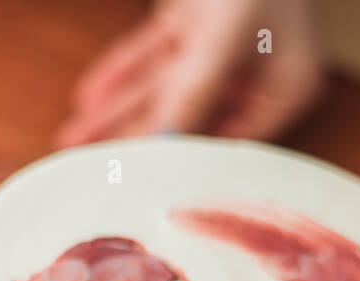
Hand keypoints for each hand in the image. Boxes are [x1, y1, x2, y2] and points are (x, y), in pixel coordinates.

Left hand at [56, 0, 324, 145]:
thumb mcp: (224, 41)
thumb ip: (195, 96)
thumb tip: (164, 144)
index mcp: (285, 90)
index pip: (223, 142)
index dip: (178, 159)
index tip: (137, 178)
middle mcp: (255, 75)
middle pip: (185, 119)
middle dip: (133, 139)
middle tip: (89, 165)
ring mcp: (223, 49)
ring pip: (162, 91)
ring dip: (116, 112)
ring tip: (74, 138)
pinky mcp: (195, 24)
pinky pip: (153, 58)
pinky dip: (122, 74)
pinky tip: (90, 99)